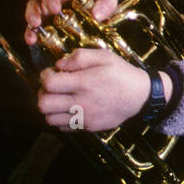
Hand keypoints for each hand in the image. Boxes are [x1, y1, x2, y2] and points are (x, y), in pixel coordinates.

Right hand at [24, 0, 117, 46]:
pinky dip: (29, 32)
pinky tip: (31, 39)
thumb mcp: (108, 0)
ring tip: (36, 23)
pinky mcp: (41, 23)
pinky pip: (31, 26)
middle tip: (55, 9)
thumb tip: (97, 14)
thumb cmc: (99, 5)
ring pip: (34, 5)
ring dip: (33, 13)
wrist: (94, 23)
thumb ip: (107, 2)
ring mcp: (46, 8)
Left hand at [37, 48, 151, 131]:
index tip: (51, 72)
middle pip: (44, 104)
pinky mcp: (88, 127)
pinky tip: (68, 108)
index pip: (49, 83)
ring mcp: (84, 117)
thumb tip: (59, 64)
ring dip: (50, 108)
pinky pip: (63, 127)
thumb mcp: (104, 56)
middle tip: (52, 87)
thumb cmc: (122, 73)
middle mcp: (82, 103)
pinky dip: (60, 118)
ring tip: (59, 98)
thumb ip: (80, 56)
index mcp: (84, 83)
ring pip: (49, 119)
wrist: (141, 96)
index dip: (44, 76)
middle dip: (42, 93)